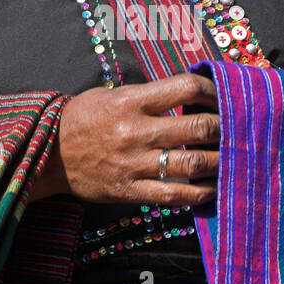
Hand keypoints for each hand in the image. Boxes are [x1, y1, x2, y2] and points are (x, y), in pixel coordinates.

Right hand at [31, 73, 219, 206]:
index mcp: (132, 100)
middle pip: (198, 128)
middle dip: (225, 129)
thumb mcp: (111, 94)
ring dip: (219, 162)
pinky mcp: (130, 191)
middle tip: (236, 130)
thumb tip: (190, 94)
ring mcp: (134, 164)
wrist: (47, 153)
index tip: (223, 96)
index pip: (186, 88)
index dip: (213, 91)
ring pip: (192, 164)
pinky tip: (211, 189)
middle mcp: (136, 132)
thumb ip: (149, 95)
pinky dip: (199, 194)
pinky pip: (174, 195)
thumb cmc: (83, 118)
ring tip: (232, 159)